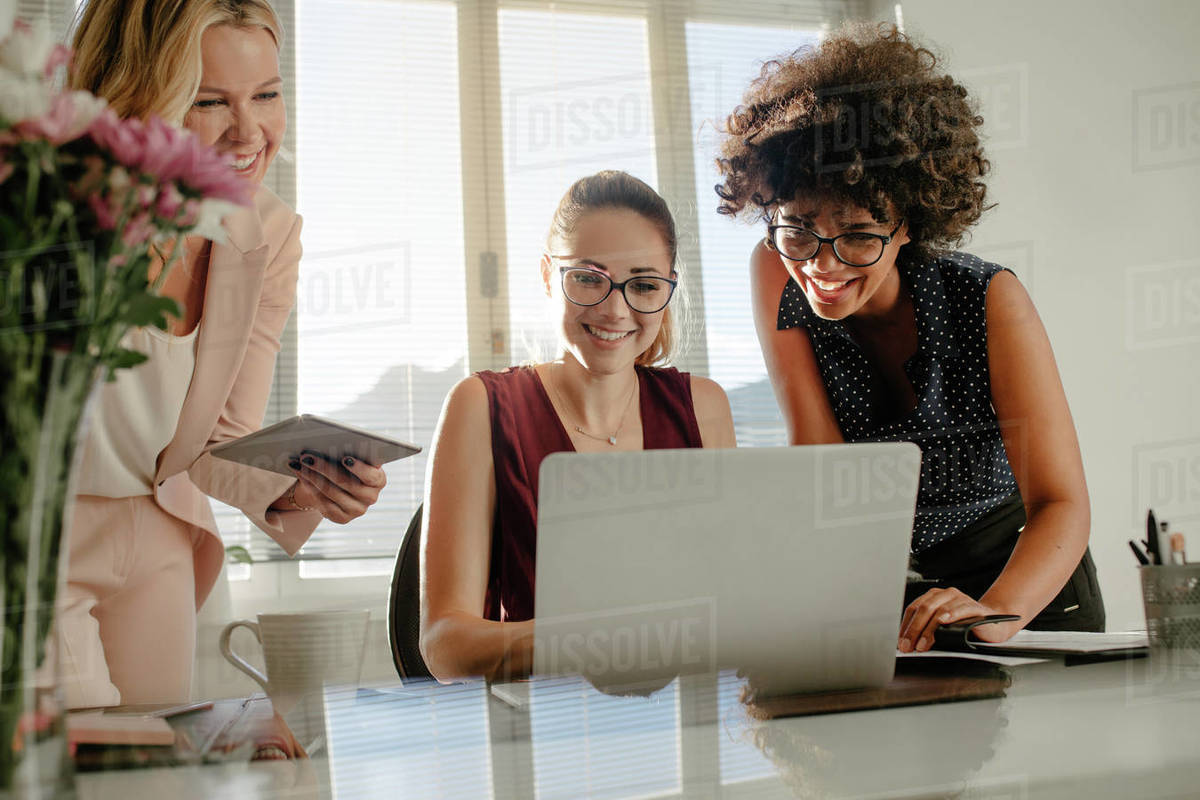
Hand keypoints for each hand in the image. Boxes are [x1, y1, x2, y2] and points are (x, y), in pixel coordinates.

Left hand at [288, 451, 385, 523]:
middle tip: (306, 456)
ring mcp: (357, 510)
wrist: (340, 487)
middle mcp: (371, 497)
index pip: (370, 475)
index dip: (358, 467)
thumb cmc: (348, 466)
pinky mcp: (342, 518)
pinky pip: (322, 502)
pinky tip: (300, 475)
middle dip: (324, 467)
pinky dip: (309, 486)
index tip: (344, 458)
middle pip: (345, 483)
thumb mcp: (354, 458)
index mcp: (378, 480)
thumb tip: (330, 443)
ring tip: (298, 463)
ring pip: (330, 492)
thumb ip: (351, 452)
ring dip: (311, 476)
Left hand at [898, 587, 1021, 651]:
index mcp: (934, 597)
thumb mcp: (942, 628)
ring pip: (939, 610)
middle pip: (923, 609)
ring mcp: (960, 599)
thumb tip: (908, 644)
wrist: (994, 625)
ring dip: (928, 629)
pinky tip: (944, 622)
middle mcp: (946, 595)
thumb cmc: (965, 626)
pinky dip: (951, 615)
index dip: (906, 626)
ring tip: (923, 644)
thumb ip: (927, 630)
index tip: (901, 642)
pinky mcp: (975, 607)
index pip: (914, 609)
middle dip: (913, 630)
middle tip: (908, 646)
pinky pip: (961, 608)